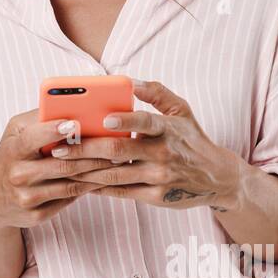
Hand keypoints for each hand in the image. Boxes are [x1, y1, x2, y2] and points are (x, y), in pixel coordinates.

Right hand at [0, 108, 116, 230]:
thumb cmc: (9, 156)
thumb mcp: (14, 134)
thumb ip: (37, 119)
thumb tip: (68, 105)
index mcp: (12, 150)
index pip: (32, 139)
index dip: (52, 130)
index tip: (74, 123)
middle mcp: (17, 175)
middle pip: (61, 164)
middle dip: (91, 155)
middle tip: (115, 146)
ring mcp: (26, 198)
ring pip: (70, 184)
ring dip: (96, 173)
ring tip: (116, 162)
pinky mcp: (36, 215)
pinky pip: (68, 200)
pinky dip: (87, 189)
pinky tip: (102, 179)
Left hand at [59, 80, 244, 208]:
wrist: (217, 178)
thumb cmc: (191, 139)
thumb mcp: (181, 111)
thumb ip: (156, 92)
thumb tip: (130, 80)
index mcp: (168, 129)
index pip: (145, 122)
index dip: (125, 120)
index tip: (103, 117)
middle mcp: (163, 154)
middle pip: (118, 151)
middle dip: (85, 149)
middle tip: (59, 147)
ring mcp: (159, 177)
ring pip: (114, 174)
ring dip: (84, 170)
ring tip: (60, 164)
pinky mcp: (155, 197)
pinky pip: (121, 192)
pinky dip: (98, 187)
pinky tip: (78, 181)